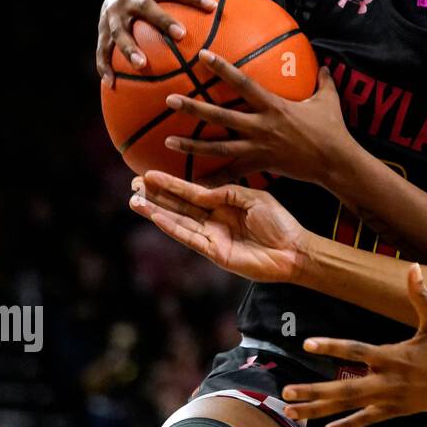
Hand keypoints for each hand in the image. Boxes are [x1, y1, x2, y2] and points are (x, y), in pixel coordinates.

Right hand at [97, 0, 247, 86]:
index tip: (211, 6)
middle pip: (146, 7)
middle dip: (162, 20)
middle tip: (181, 35)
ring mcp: (113, 16)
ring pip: (120, 32)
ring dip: (129, 48)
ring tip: (142, 65)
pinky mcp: (102, 33)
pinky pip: (102, 52)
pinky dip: (105, 67)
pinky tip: (113, 83)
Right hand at [129, 170, 310, 283]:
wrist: (294, 250)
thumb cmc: (279, 223)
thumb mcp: (254, 198)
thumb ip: (226, 193)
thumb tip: (199, 192)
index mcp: (224, 204)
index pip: (192, 192)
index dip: (171, 184)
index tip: (148, 174)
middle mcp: (214, 220)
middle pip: (178, 206)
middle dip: (156, 195)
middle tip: (133, 185)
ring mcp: (212, 236)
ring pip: (178, 221)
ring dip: (156, 211)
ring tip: (134, 200)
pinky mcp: (214, 252)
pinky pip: (189, 238)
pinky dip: (172, 227)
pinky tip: (156, 217)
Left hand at [162, 50, 351, 186]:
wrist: (335, 162)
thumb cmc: (332, 129)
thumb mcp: (329, 100)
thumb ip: (322, 82)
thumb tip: (323, 66)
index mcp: (274, 106)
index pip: (243, 82)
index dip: (222, 68)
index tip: (202, 56)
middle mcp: (261, 126)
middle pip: (221, 115)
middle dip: (194, 107)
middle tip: (169, 99)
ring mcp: (258, 147)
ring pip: (218, 146)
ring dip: (192, 143)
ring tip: (168, 140)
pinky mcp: (260, 165)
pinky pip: (233, 172)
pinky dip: (213, 178)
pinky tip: (193, 180)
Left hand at [280, 265, 426, 426]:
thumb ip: (421, 294)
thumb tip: (414, 266)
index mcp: (396, 356)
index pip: (357, 351)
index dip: (332, 346)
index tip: (307, 344)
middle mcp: (389, 381)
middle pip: (344, 389)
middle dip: (313, 392)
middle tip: (286, 393)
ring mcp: (392, 399)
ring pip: (350, 407)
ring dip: (319, 411)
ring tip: (292, 414)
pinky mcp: (398, 411)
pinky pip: (368, 420)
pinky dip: (348, 425)